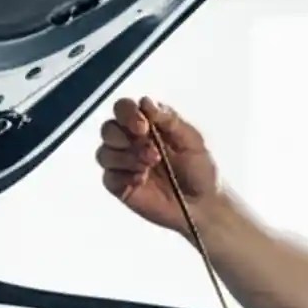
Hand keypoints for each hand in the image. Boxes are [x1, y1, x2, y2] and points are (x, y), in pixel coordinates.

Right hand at [96, 96, 220, 233]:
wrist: (203, 205)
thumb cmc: (200, 170)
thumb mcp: (191, 140)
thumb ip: (169, 120)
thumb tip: (145, 102)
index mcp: (147, 126)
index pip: (124, 109)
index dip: (128, 114)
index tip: (143, 127)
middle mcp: (131, 142)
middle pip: (108, 129)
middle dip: (124, 137)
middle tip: (151, 152)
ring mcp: (124, 164)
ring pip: (104, 152)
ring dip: (127, 158)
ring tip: (151, 166)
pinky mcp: (120, 186)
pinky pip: (108, 176)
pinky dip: (124, 176)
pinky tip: (142, 180)